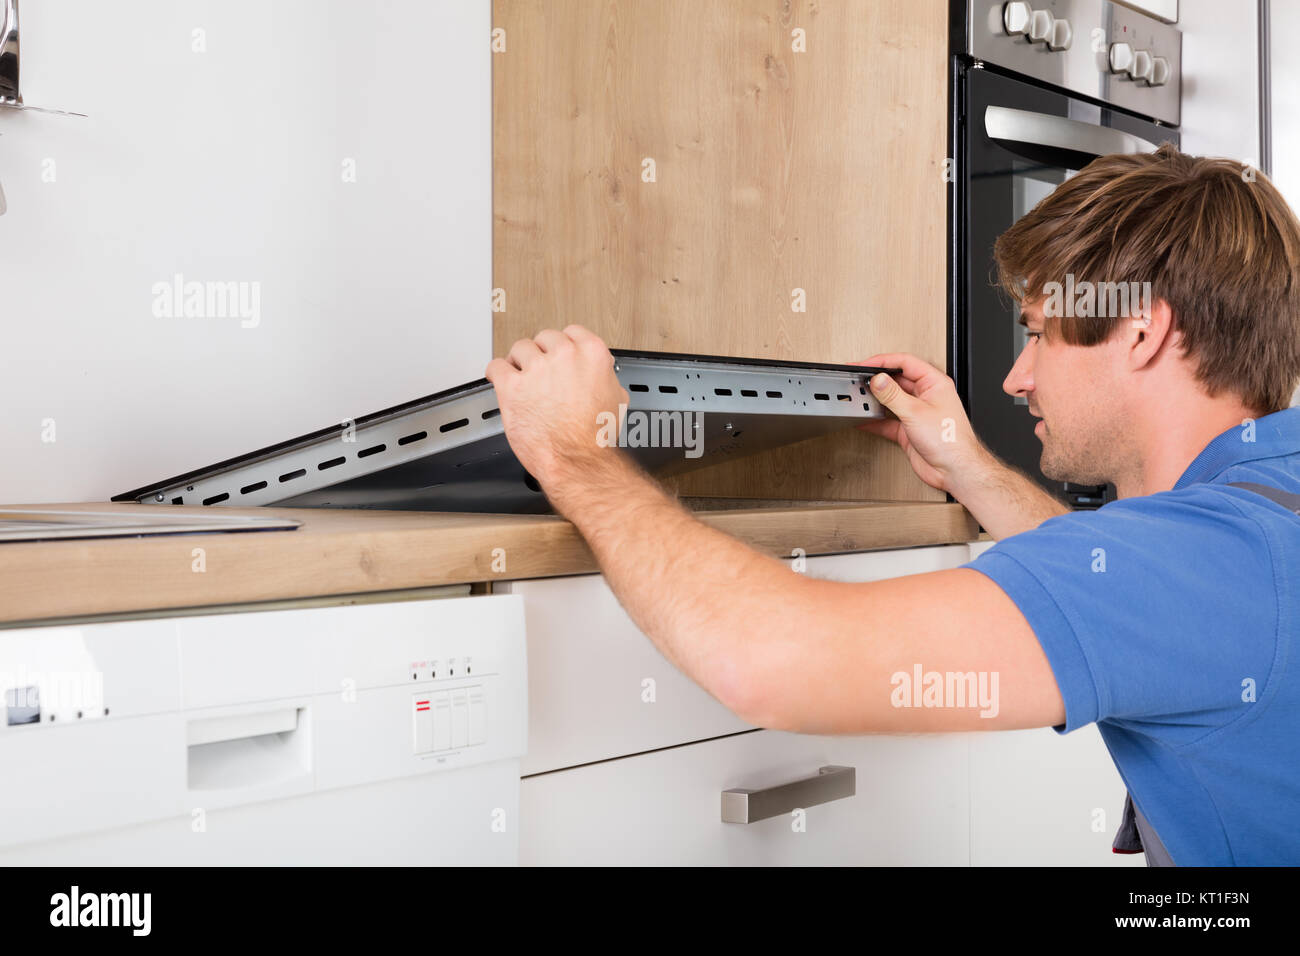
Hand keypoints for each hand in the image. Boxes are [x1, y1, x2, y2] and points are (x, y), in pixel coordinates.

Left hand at [485, 325, 629, 490]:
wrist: (577, 461)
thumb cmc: (594, 437)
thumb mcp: (616, 400)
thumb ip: (604, 377)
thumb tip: (600, 374)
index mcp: (591, 353)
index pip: (571, 332)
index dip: (562, 346)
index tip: (557, 353)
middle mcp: (563, 356)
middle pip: (543, 339)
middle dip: (541, 354)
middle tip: (540, 371)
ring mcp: (536, 370)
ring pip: (519, 349)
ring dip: (519, 363)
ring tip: (521, 378)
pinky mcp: (512, 386)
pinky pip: (496, 367)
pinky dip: (496, 373)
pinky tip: (500, 379)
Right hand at [853, 353, 990, 494]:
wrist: (954, 470)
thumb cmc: (950, 440)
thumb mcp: (916, 412)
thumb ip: (893, 395)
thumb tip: (878, 380)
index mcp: (934, 384)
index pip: (905, 363)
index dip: (883, 361)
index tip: (865, 364)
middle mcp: (926, 396)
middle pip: (897, 380)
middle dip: (878, 381)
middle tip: (860, 382)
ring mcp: (917, 413)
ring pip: (891, 401)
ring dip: (876, 401)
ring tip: (860, 398)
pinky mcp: (909, 430)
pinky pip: (887, 421)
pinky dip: (875, 421)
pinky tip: (864, 420)